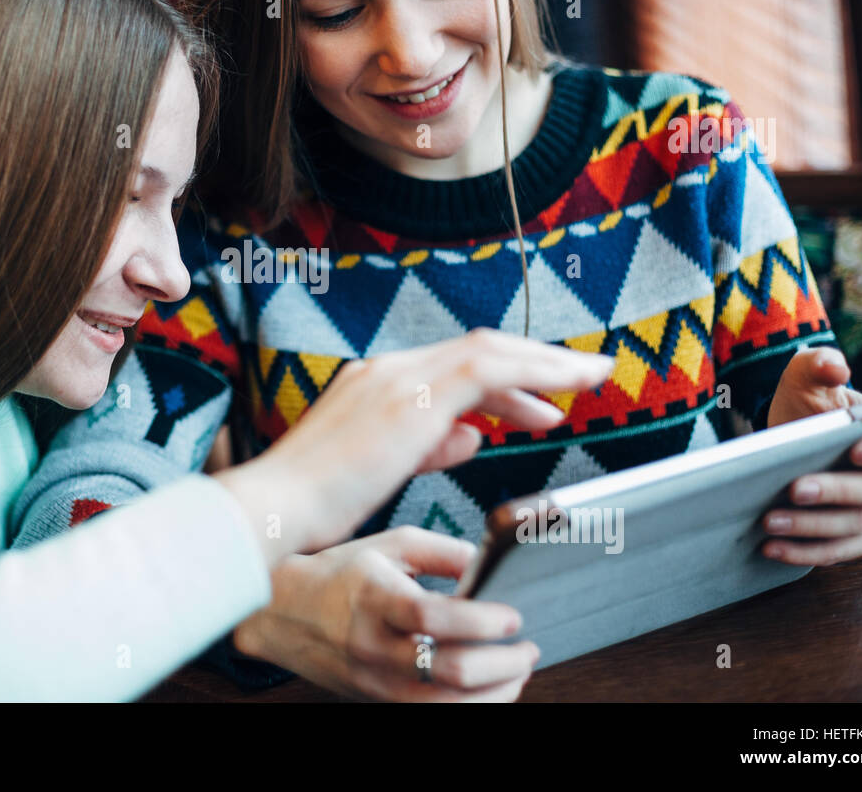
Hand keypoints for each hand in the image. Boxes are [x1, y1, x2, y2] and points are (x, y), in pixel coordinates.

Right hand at [216, 328, 614, 564]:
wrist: (272, 510)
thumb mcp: (379, 470)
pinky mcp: (411, 397)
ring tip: (588, 379)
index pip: (454, 367)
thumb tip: (472, 434)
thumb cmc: (312, 505)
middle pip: (478, 350)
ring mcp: (398, 378)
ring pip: (490, 351)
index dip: (506, 379)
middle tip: (581, 377)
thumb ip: (428, 446)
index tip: (541, 402)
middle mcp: (387, 369)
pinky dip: (534, 373)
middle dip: (535, 363)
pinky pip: (488, 368)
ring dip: (544, 364)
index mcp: (374, 383)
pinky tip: (567, 389)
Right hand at [233, 526, 536, 700]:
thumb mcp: (390, 544)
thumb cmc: (342, 572)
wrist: (282, 612)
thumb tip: (492, 568)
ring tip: (517, 672)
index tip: (514, 616)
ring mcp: (373, 680)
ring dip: (494, 693)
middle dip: (502, 665)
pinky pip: (430, 714)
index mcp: (374, 598)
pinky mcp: (376, 700)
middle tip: (528, 648)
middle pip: (447, 671)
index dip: (481, 621)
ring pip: (445, 705)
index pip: (432, 617)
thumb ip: (443, 551)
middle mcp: (372, 645)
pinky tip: (489, 691)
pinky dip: (468, 706)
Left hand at [763, 347, 861, 565]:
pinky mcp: (855, 535)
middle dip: (835, 492)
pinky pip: (839, 551)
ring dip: (813, 528)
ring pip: (857, 527)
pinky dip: (805, 553)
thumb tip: (834, 368)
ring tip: (769, 522)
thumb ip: (818, 364)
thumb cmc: (806, 405)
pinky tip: (771, 549)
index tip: (859, 450)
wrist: (789, 440)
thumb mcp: (806, 378)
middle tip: (794, 489)